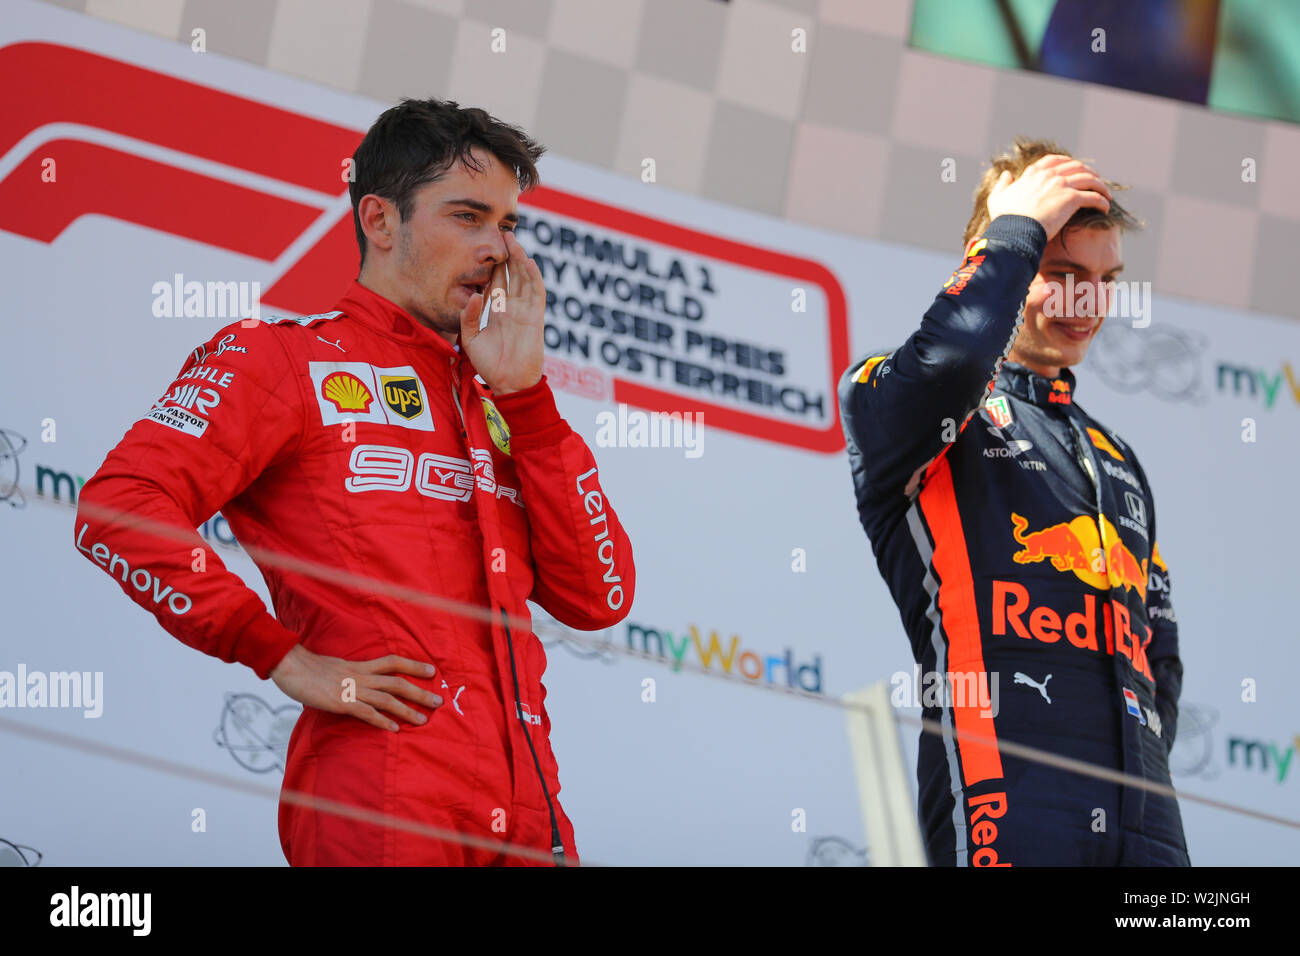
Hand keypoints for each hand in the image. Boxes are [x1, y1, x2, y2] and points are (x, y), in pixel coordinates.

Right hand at [269, 645, 442, 731]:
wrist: (289, 664)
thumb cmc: (307, 668)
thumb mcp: (335, 667)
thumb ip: (349, 675)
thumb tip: (357, 683)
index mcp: (359, 666)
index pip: (392, 662)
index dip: (413, 665)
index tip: (432, 671)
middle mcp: (360, 676)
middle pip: (397, 682)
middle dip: (420, 692)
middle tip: (438, 702)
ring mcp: (351, 689)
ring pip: (387, 699)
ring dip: (407, 711)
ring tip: (423, 721)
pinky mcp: (340, 702)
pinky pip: (366, 712)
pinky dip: (382, 721)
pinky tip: (394, 729)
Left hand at [458, 230, 544, 394]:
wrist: (509, 384)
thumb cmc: (490, 366)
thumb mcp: (470, 339)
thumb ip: (469, 317)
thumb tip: (473, 295)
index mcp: (497, 311)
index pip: (496, 282)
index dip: (493, 264)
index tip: (487, 246)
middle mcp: (512, 308)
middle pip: (511, 275)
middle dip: (507, 255)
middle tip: (502, 233)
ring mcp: (525, 311)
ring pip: (524, 279)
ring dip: (520, 259)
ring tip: (513, 239)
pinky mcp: (535, 317)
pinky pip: (536, 293)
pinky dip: (533, 277)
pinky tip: (528, 261)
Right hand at [986, 154, 1111, 241]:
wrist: (1015, 231)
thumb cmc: (1004, 219)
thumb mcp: (997, 198)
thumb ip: (1002, 184)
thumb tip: (1007, 174)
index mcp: (1033, 173)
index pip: (1055, 160)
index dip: (1067, 163)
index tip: (1075, 169)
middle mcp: (1049, 175)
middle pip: (1077, 167)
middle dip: (1089, 173)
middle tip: (1095, 182)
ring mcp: (1061, 185)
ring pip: (1089, 179)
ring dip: (1100, 186)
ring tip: (1105, 195)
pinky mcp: (1071, 199)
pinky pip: (1093, 196)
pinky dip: (1102, 201)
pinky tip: (1106, 208)